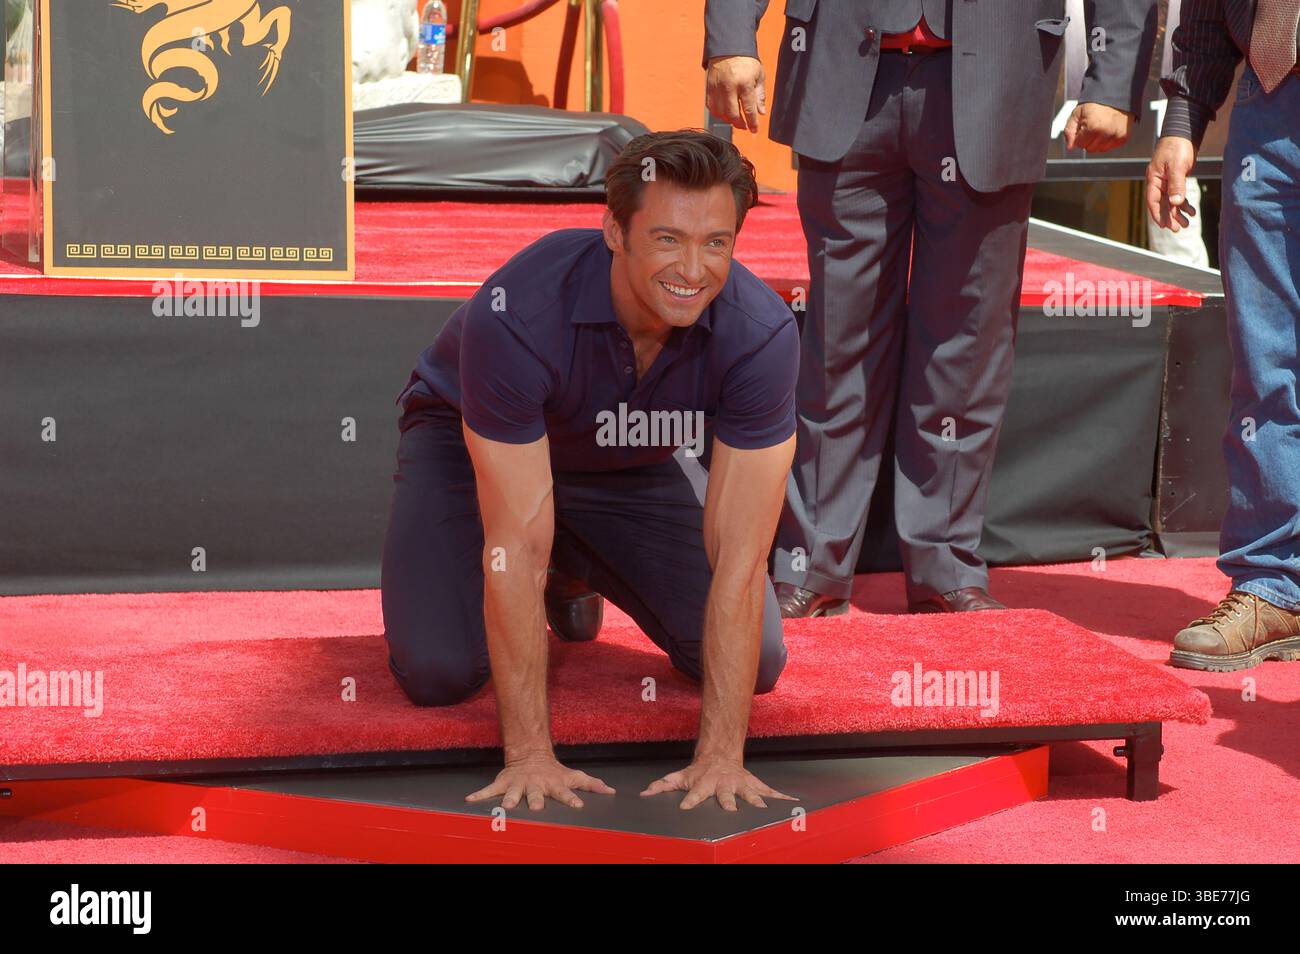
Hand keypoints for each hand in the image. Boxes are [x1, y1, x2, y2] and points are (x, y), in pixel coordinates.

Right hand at [466, 754, 615, 810]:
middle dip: (536, 802)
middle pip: (536, 795)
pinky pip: (489, 790)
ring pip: (513, 793)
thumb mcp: (572, 776)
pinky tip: (469, 800)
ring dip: (509, 799)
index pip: (565, 793)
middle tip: (537, 809)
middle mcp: (535, 786)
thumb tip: (611, 791)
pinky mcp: (503, 783)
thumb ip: (591, 784)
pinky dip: (479, 795)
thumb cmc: (553, 772)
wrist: (530, 755)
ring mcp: (518, 785)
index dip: (571, 799)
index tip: (578, 806)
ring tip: (506, 807)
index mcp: (553, 785)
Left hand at [640, 755, 797, 810]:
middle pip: (726, 796)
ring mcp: (740, 785)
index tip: (685, 808)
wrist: (721, 755)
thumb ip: (662, 786)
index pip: (696, 793)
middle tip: (732, 811)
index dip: (690, 800)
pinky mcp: (754, 785)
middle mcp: (724, 785)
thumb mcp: (680, 777)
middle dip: (729, 803)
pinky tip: (794, 802)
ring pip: (750, 793)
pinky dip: (782, 797)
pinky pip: (770, 791)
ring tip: (765, 809)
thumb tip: (643, 793)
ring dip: (757, 800)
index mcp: (705, 785)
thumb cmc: (699, 771)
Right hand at [705, 55, 766, 132]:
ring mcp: (717, 88)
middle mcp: (729, 87)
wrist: (728, 47)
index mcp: (745, 83)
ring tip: (735, 119)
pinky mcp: (708, 87)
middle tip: (744, 126)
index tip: (754, 130)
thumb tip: (761, 113)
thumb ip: (760, 95)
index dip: (752, 122)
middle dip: (739, 124)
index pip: (748, 109)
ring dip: (728, 119)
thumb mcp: (759, 75)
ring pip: (720, 113)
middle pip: (732, 115)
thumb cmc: (746, 62)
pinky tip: (724, 113)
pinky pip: (711, 107)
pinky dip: (717, 113)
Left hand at [1063, 102, 1133, 152]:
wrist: (1116, 96)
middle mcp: (1106, 133)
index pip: (1079, 144)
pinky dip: (1107, 141)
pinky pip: (1109, 147)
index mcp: (1093, 127)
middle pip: (1089, 148)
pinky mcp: (1123, 138)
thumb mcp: (1077, 113)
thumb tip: (1070, 147)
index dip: (1079, 135)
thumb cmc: (1095, 104)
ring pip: (1099, 150)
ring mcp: (1116, 136)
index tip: (1084, 125)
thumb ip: (1069, 131)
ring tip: (1100, 128)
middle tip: (1092, 126)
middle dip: (1088, 139)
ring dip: (1097, 142)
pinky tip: (1107, 130)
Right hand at [1145, 136, 1197, 231]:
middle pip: (1162, 204)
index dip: (1158, 214)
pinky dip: (1184, 204)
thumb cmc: (1177, 147)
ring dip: (1178, 213)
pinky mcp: (1176, 179)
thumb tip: (1176, 203)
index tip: (1165, 226)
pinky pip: (1178, 195)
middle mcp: (1158, 182)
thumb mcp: (1177, 166)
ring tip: (1187, 224)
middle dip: (1170, 217)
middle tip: (1177, 229)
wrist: (1183, 132)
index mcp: (1154, 179)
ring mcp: (1166, 181)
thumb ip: (1176, 184)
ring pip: (1170, 201)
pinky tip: (1191, 211)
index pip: (1153, 201)